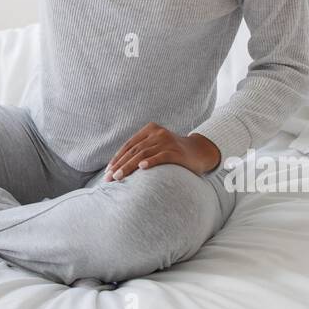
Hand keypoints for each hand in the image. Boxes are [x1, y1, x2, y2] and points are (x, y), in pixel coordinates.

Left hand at [102, 122, 219, 181]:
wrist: (200, 151)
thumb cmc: (174, 152)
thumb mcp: (157, 146)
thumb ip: (142, 151)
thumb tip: (119, 167)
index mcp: (150, 130)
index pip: (129, 145)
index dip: (117, 158)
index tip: (108, 171)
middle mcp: (157, 133)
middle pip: (134, 150)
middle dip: (120, 165)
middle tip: (109, 178)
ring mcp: (167, 142)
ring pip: (143, 154)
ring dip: (129, 166)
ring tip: (119, 177)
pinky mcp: (177, 152)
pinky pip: (161, 156)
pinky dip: (150, 162)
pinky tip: (141, 168)